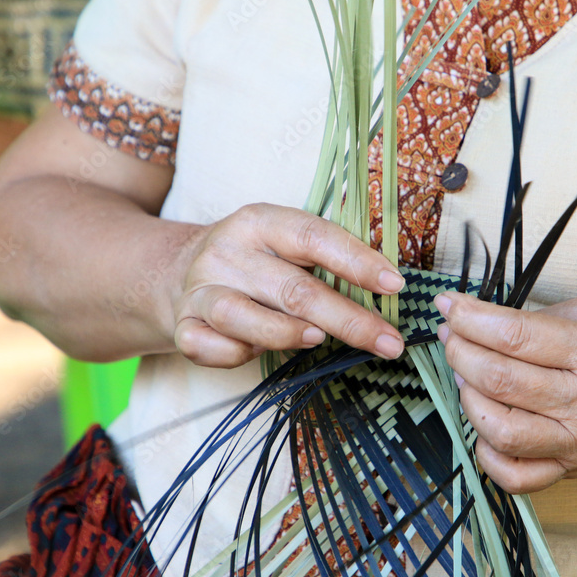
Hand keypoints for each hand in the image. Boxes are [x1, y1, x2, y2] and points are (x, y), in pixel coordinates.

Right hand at [170, 203, 405, 367]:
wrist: (181, 270)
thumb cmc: (257, 261)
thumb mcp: (286, 244)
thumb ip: (327, 260)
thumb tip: (388, 291)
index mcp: (260, 221)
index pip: (313, 237)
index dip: (357, 262)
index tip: (395, 286)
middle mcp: (227, 251)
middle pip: (293, 289)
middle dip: (348, 320)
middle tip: (389, 343)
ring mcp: (201, 288)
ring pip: (243, 317)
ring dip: (287, 334)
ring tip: (318, 341)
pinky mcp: (184, 325)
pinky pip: (211, 347)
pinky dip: (237, 355)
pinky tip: (259, 353)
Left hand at [434, 292, 576, 492]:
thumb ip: (546, 318)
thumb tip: (488, 321)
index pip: (516, 336)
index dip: (471, 317)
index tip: (448, 304)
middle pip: (499, 379)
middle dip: (460, 350)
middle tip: (451, 333)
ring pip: (500, 428)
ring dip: (467, 395)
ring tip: (465, 372)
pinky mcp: (570, 468)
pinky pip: (516, 475)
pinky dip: (487, 452)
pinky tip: (484, 423)